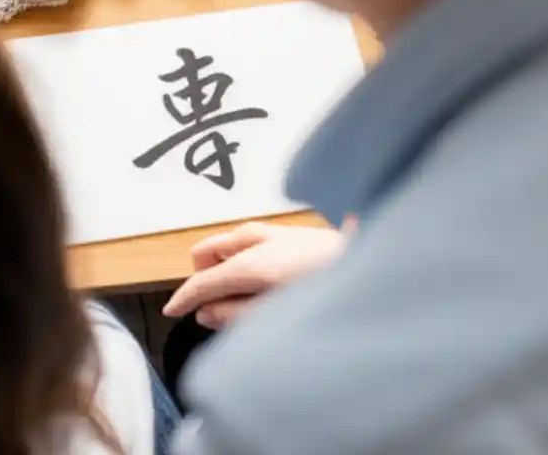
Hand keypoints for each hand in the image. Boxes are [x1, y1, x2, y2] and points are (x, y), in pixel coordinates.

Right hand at [163, 220, 354, 329]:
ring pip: (227, 244)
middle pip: (206, 252)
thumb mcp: (274, 315)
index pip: (200, 280)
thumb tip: (206, 313)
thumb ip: (234, 314)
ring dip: (225, 266)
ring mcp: (273, 232)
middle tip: (215, 305)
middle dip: (203, 276)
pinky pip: (249, 242)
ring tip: (242, 295)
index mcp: (250, 263)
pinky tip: (265, 281)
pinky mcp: (289, 232)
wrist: (375, 265)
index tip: (172, 310)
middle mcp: (257, 240)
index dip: (182, 298)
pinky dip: (244, 260)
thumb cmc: (329, 288)